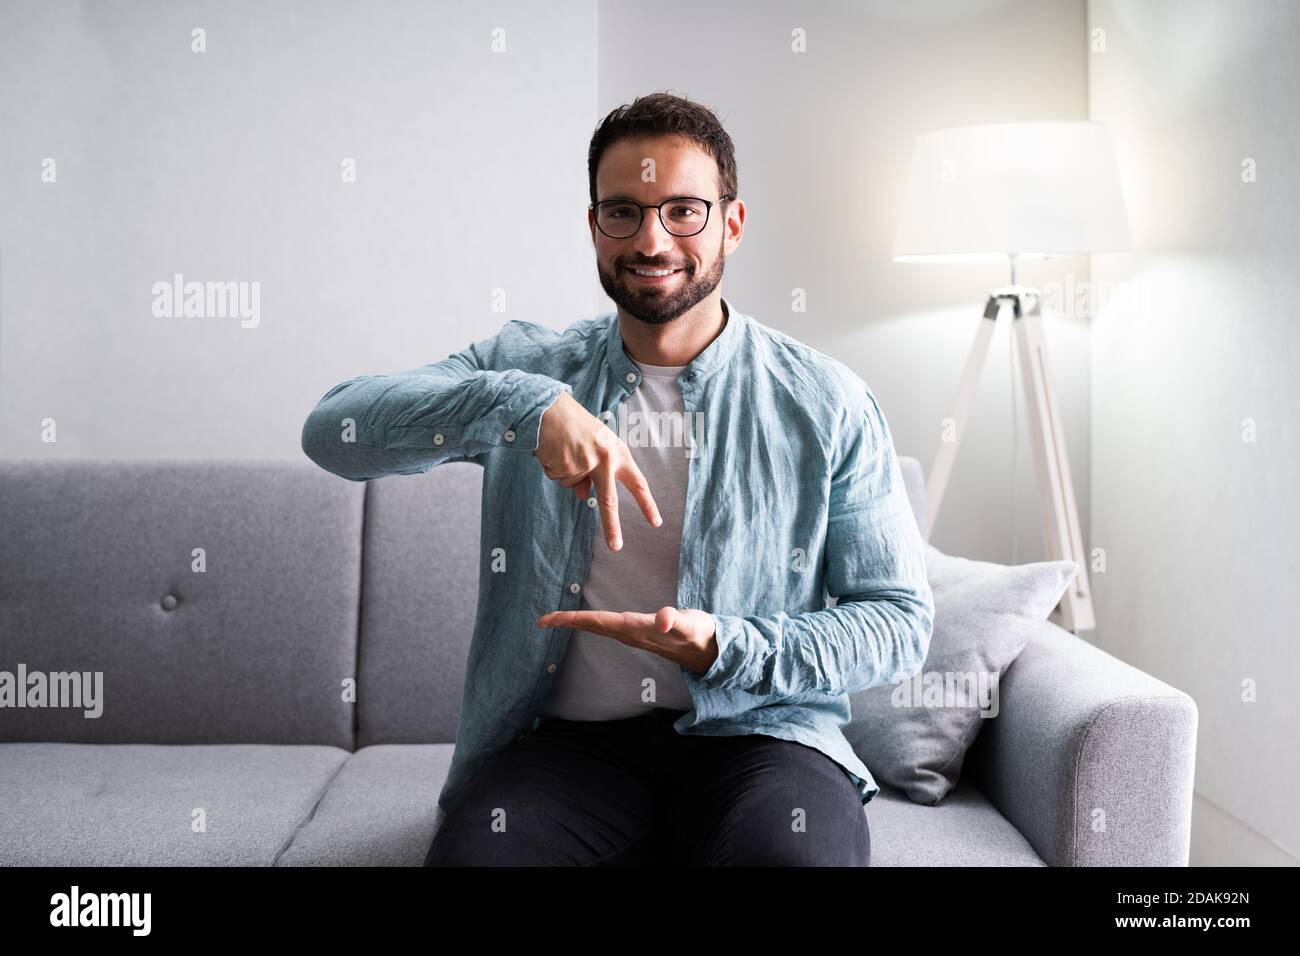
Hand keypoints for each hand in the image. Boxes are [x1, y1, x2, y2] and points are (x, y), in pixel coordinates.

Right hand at [535, 391, 661, 549]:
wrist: (547, 407)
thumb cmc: (574, 424)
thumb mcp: (594, 444)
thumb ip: (598, 470)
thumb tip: (586, 498)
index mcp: (618, 452)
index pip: (637, 482)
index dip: (647, 504)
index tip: (656, 523)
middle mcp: (605, 459)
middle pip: (609, 501)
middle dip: (612, 527)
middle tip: (616, 546)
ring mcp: (585, 464)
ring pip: (574, 486)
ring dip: (565, 472)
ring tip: (562, 448)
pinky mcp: (565, 467)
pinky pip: (558, 478)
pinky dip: (553, 468)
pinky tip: (552, 450)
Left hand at [537, 606, 718, 674]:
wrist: (709, 649)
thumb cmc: (698, 633)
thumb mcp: (689, 625)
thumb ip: (676, 621)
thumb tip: (662, 619)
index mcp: (636, 629)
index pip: (597, 621)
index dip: (573, 619)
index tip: (549, 619)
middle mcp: (630, 634)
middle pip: (592, 626)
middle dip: (567, 622)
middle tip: (542, 620)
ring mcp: (634, 634)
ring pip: (599, 627)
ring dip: (578, 622)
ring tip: (558, 619)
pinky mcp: (640, 632)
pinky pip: (609, 626)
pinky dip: (593, 621)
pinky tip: (589, 620)